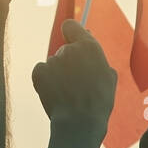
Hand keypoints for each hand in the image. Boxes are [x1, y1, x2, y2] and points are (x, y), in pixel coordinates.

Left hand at [32, 20, 116, 138]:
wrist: (79, 122)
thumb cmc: (98, 101)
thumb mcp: (108, 76)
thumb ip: (97, 56)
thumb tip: (88, 38)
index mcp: (89, 47)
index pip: (71, 26)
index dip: (71, 32)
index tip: (70, 38)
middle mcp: (69, 49)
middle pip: (64, 50)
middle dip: (68, 62)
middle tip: (76, 82)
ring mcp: (53, 60)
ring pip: (53, 63)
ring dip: (58, 74)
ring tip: (68, 93)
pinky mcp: (39, 71)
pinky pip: (41, 71)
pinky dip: (45, 80)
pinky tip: (55, 93)